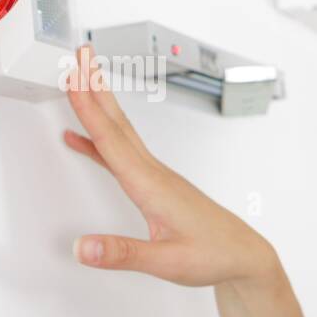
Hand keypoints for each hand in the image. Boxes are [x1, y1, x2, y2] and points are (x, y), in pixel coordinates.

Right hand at [63, 44, 277, 286]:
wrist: (243, 257)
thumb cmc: (213, 255)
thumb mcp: (166, 262)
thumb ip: (122, 254)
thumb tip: (81, 247)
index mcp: (152, 186)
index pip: (113, 141)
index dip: (90, 110)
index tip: (74, 79)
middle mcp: (154, 174)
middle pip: (117, 124)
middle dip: (96, 88)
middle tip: (81, 54)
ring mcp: (157, 177)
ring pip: (121, 133)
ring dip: (99, 105)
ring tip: (80, 80)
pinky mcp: (158, 185)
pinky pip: (122, 155)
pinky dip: (98, 143)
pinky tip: (82, 141)